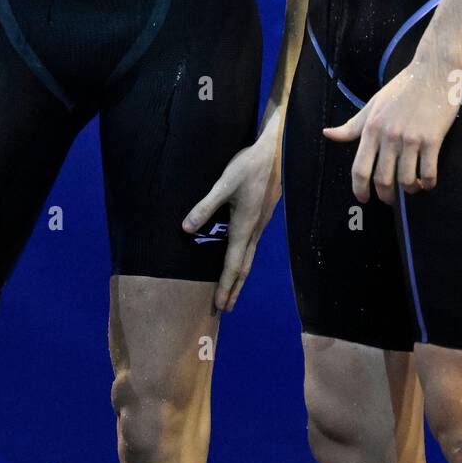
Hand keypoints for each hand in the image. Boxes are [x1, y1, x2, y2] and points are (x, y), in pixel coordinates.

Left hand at [182, 127, 281, 311]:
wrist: (275, 153)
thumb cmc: (248, 167)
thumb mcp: (223, 184)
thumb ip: (205, 207)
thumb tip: (185, 228)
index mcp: (244, 226)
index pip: (233, 263)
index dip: (225, 285)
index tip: (220, 304)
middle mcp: (254, 231)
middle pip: (244, 267)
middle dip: (234, 288)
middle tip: (226, 308)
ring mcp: (261, 225)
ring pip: (249, 257)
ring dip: (239, 277)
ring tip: (232, 291)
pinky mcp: (262, 217)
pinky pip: (252, 246)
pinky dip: (244, 261)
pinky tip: (240, 258)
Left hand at [323, 60, 460, 204]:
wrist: (433, 71)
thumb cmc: (403, 88)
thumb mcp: (373, 105)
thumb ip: (352, 125)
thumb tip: (327, 134)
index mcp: (371, 128)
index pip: (359, 169)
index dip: (359, 190)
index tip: (363, 199)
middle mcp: (388, 136)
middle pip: (382, 180)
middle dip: (385, 196)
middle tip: (389, 199)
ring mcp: (410, 139)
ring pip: (406, 180)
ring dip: (409, 190)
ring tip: (411, 187)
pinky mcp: (432, 140)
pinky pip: (428, 173)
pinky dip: (427, 183)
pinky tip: (427, 181)